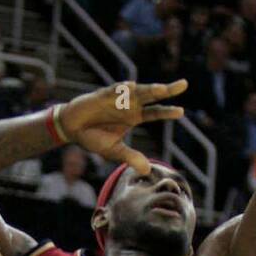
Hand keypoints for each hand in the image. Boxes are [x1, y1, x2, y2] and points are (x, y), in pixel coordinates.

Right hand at [58, 80, 186, 175]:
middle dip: (167, 90)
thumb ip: (130, 157)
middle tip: (183, 85)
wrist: (72, 128)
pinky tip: (131, 86)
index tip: (182, 112)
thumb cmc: (94, 138)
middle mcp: (129, 105)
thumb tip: (147, 170)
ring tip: (162, 89)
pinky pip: (114, 90)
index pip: (155, 113)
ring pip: (137, 91)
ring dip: (149, 89)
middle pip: (152, 96)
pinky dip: (122, 88)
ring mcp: (116, 98)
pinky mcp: (102, 95)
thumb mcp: (113, 150)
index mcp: (134, 117)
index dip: (168, 112)